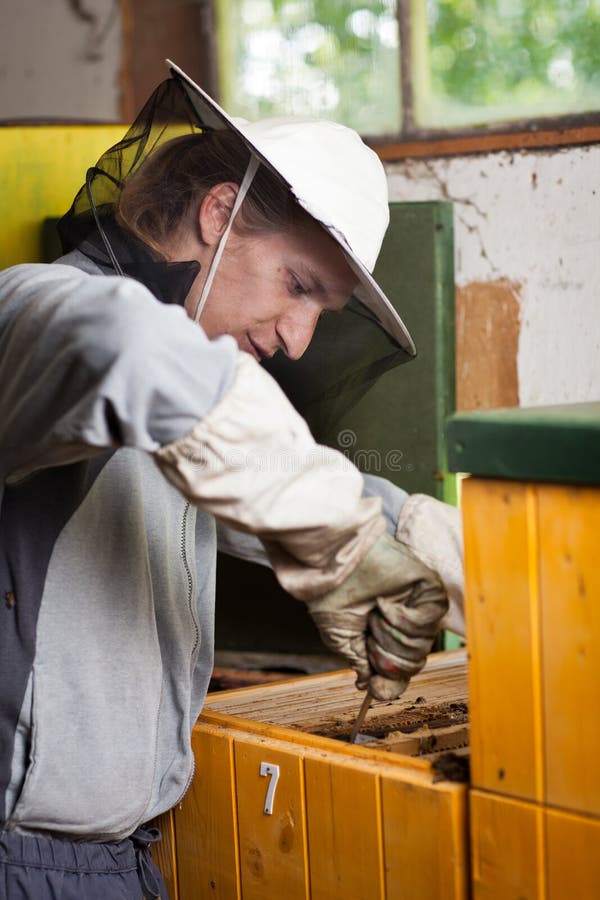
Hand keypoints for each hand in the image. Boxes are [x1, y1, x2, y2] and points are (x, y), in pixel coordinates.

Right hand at [307, 531, 448, 699]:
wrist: (331, 564)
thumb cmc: (332, 595)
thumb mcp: (343, 639)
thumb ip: (361, 663)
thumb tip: (368, 687)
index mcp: (386, 633)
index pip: (401, 668)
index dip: (390, 682)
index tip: (375, 688)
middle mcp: (405, 622)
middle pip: (412, 662)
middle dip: (386, 656)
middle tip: (368, 632)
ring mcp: (418, 606)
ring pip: (420, 645)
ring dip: (390, 634)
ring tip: (374, 612)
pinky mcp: (428, 590)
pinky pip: (428, 622)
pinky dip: (403, 620)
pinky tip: (385, 604)